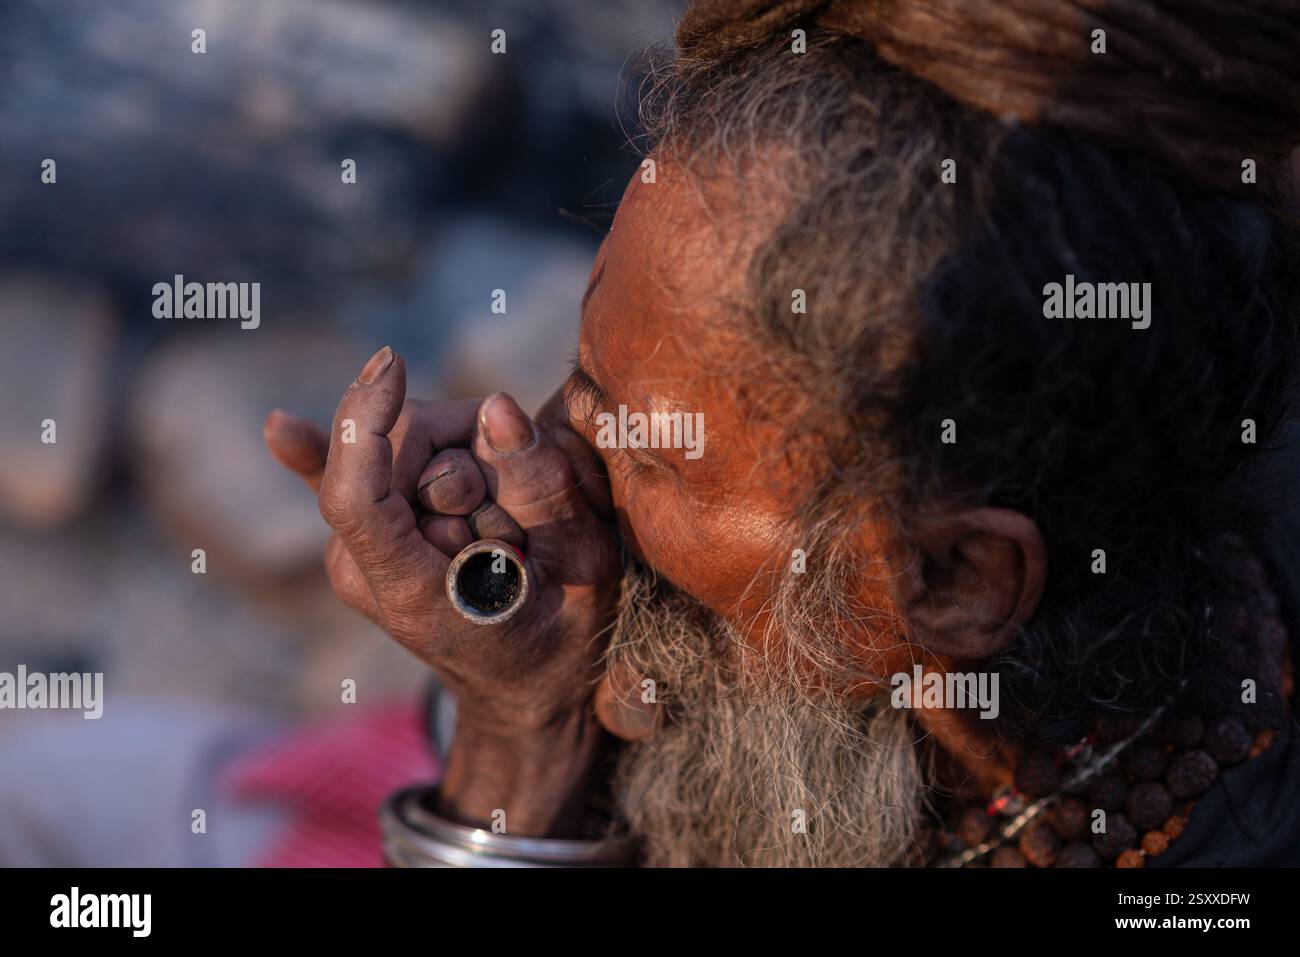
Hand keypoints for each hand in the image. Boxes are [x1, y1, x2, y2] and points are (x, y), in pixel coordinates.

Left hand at [264, 346, 622, 833]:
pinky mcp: (374, 536)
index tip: (392, 364)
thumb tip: (495, 404)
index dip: (367, 423)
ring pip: (408, 448)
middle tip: (522, 529)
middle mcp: (365, 568)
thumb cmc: (563, 636)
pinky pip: (351, 478)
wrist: (525, 691)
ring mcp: (365, 553)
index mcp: (410, 589)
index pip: (357, 496)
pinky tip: (281, 431)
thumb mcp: (583, 567)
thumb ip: (543, 490)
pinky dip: (316, 451)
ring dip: (470, 466)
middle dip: (472, 454)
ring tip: (506, 537)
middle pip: (402, 449)